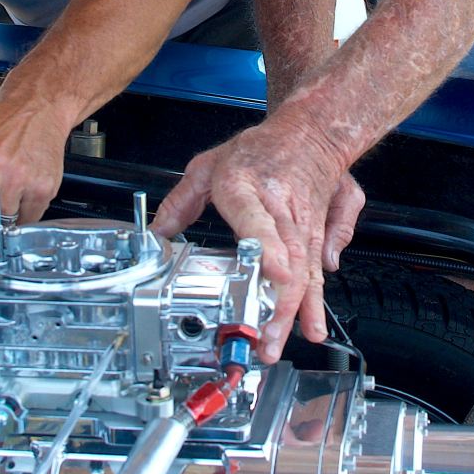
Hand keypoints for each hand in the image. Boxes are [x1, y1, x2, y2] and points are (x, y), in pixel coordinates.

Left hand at [153, 111, 364, 362]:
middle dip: (277, 303)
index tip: (274, 270)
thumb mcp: (208, 165)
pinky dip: (312, 302)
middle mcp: (280, 208)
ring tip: (281, 340)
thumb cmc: (261, 148)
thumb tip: (159, 235)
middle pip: (286, 257)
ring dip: (293, 311)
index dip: (267, 246)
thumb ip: (180, 203)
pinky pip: (314, 272)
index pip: (257, 218)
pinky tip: (310, 325)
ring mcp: (302, 224)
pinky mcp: (314, 235)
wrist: (312, 132)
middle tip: (264, 337)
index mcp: (248, 186)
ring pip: (303, 270)